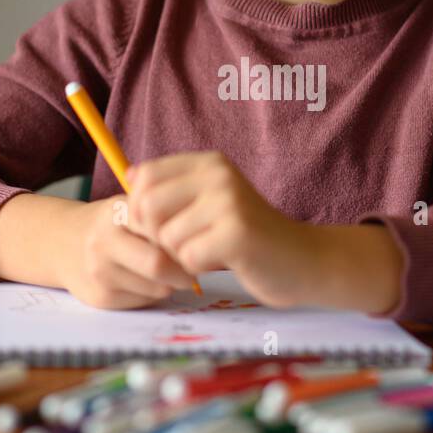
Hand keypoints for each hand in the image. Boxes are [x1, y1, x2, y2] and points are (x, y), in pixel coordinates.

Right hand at [58, 194, 196, 309]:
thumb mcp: (132, 206)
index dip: (185, 237)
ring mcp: (99, 272)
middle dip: (183, 270)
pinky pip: (145, 301)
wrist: (62, 243)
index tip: (195, 241)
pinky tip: (145, 282)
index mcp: (117, 211)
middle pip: (158, 264)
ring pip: (157, 287)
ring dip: (170, 283)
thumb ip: (162, 215)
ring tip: (167, 272)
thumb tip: (202, 238)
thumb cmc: (112, 224)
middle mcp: (103, 241)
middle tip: (193, 268)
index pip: (162, 227)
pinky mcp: (100, 298)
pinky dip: (154, 293)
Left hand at [122, 151, 320, 307]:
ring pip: (167, 238)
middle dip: (158, 237)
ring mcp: (228, 201)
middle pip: (147, 207)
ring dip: (183, 256)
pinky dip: (201, 269)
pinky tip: (225, 261)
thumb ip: (172, 190)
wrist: (303, 260)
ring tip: (214, 251)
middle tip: (188, 245)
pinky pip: (188, 258)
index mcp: (209, 163)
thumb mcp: (211, 202)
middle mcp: (218, 174)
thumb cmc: (248, 236)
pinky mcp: (236, 233)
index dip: (142, 209)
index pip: (144, 177)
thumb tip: (129, 177)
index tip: (167, 225)